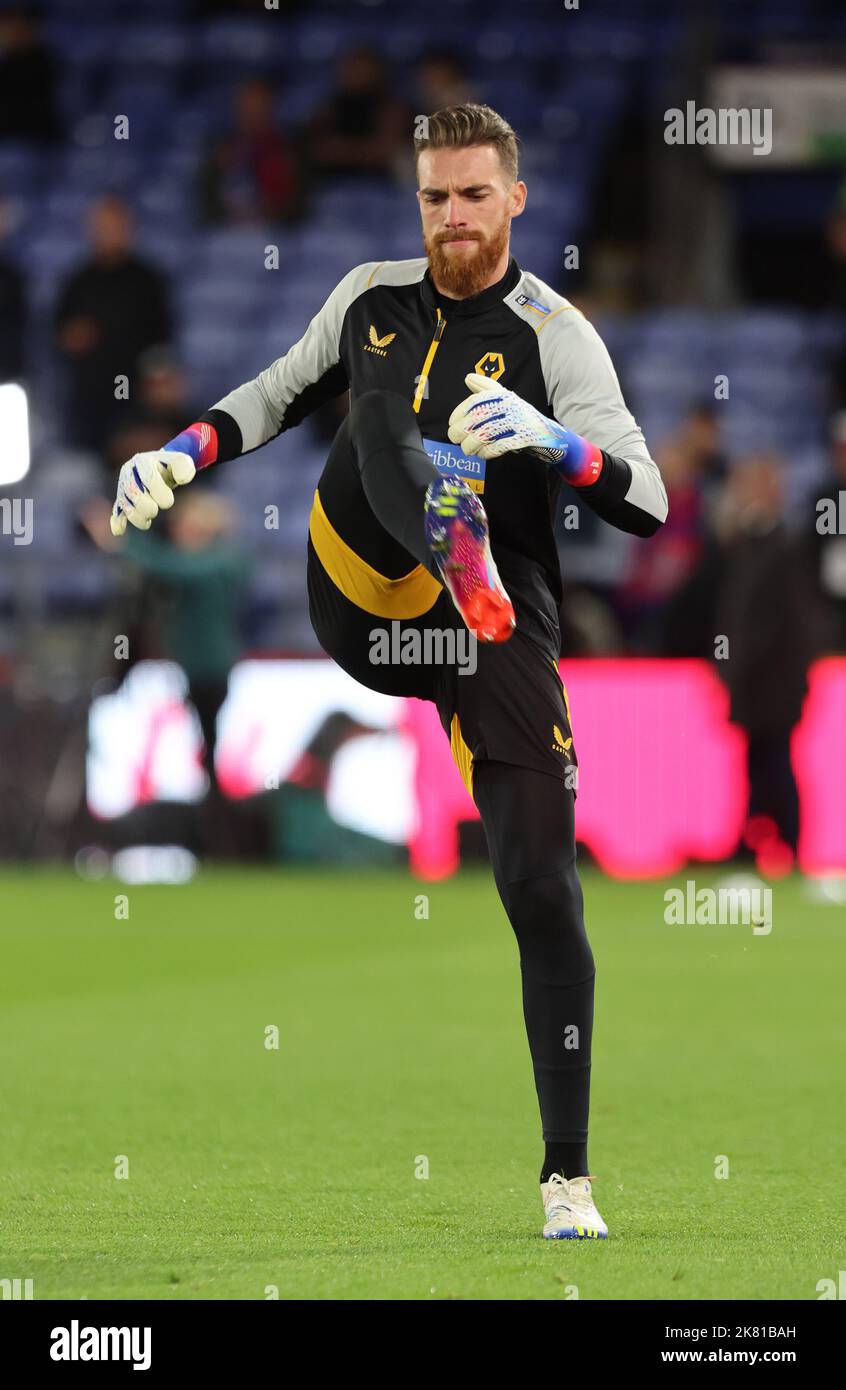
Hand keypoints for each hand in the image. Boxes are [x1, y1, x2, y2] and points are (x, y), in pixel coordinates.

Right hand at [110, 449, 195, 535]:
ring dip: (138, 518)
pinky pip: (117, 510)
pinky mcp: (122, 500)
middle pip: (133, 493)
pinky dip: (117, 521)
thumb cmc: (171, 467)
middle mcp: (129, 473)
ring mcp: (123, 487)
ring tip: (148, 519)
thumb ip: (184, 466)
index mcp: (143, 462)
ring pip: (126, 505)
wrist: (159, 469)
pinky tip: (119, 531)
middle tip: (157, 509)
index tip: (168, 500)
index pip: (149, 478)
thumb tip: (181, 480)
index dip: (160, 492)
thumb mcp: (181, 461)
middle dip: (148, 507)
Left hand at [447, 372, 567, 460]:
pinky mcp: (523, 438)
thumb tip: (468, 378)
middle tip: (457, 440)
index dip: (459, 413)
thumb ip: (486, 388)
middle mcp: (510, 405)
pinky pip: (497, 447)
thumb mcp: (505, 399)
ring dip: (471, 446)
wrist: (549, 435)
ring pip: (483, 435)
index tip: (452, 423)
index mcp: (503, 396)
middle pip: (475, 419)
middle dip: (460, 432)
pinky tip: (484, 454)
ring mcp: (517, 422)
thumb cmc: (521, 417)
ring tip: (469, 449)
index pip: (474, 402)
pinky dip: (486, 453)